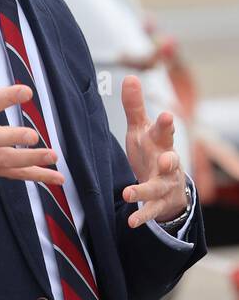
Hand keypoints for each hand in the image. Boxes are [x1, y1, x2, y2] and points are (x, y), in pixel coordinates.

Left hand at [119, 75, 187, 227]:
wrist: (168, 186)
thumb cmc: (151, 152)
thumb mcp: (141, 130)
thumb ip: (135, 107)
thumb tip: (129, 77)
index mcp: (161, 142)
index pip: (165, 131)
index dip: (165, 124)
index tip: (166, 115)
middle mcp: (168, 163)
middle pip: (171, 159)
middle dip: (170, 158)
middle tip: (167, 158)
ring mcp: (166, 184)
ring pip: (159, 186)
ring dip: (144, 190)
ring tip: (128, 193)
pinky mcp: (160, 202)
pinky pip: (152, 210)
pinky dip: (142, 215)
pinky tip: (131, 221)